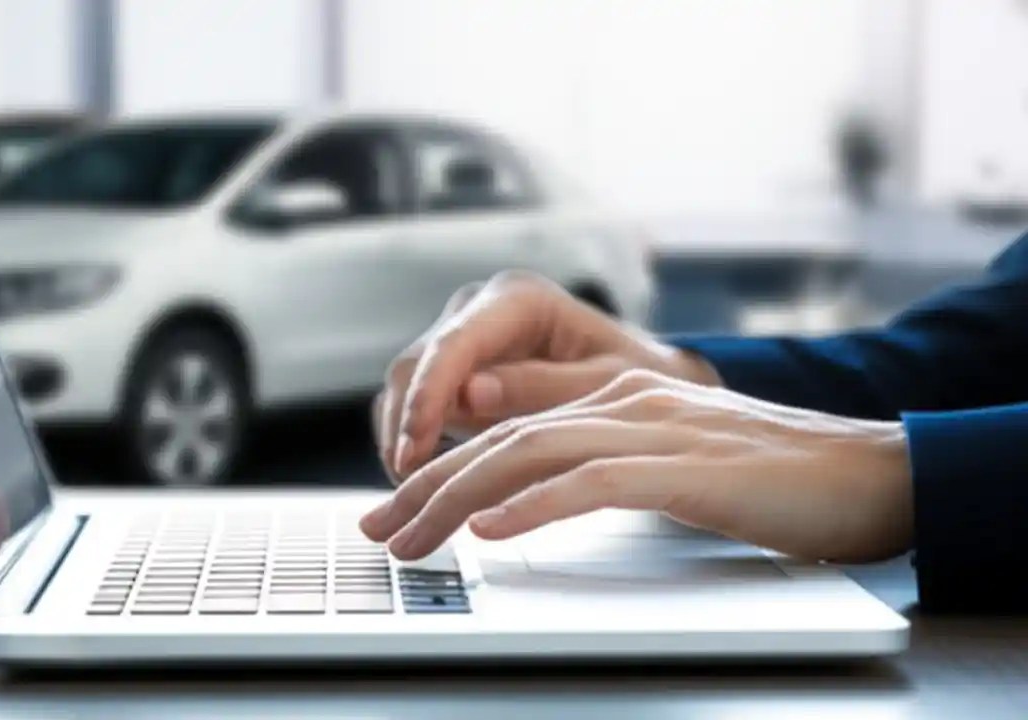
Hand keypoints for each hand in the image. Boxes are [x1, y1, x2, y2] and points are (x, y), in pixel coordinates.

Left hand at [362, 369, 912, 563]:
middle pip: (502, 438)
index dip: (442, 464)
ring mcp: (654, 428)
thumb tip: (518, 478)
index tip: (394, 505)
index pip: (507, 427)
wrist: (868, 472)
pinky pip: (593, 482)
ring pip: (530, 455)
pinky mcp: (685, 467)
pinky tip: (492, 529)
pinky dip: (535, 504)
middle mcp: (625, 400)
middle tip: (378, 530)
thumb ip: (598, 453)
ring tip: (411, 537)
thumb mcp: (668, 455)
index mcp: (617, 394)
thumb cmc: (770, 474)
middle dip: (428, 485)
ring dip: (460, 498)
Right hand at [375, 272, 719, 481]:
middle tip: (408, 491)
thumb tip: (471, 394)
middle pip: (416, 366)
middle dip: (404, 428)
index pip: (454, 345)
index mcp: (519, 300)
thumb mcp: (607, 383)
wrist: (652, 380)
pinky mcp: (457, 375)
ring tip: (414, 498)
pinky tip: (428, 486)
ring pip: (407, 389)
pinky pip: (418, 408)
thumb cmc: (639, 377)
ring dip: (403, 442)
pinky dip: (414, 446)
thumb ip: (543, 386)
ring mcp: (464, 342)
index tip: (415, 445)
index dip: (428, 396)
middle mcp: (480, 312)